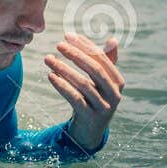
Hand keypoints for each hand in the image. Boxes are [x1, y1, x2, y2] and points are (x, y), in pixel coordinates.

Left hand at [44, 33, 122, 150]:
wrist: (90, 131)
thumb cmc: (94, 100)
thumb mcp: (101, 83)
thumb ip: (106, 62)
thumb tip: (113, 40)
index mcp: (118, 81)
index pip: (101, 58)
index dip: (85, 46)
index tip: (68, 36)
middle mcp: (114, 94)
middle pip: (94, 69)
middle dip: (75, 54)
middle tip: (58, 45)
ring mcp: (104, 107)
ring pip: (83, 84)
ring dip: (64, 69)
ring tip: (48, 59)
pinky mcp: (90, 117)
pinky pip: (75, 98)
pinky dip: (62, 86)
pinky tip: (51, 76)